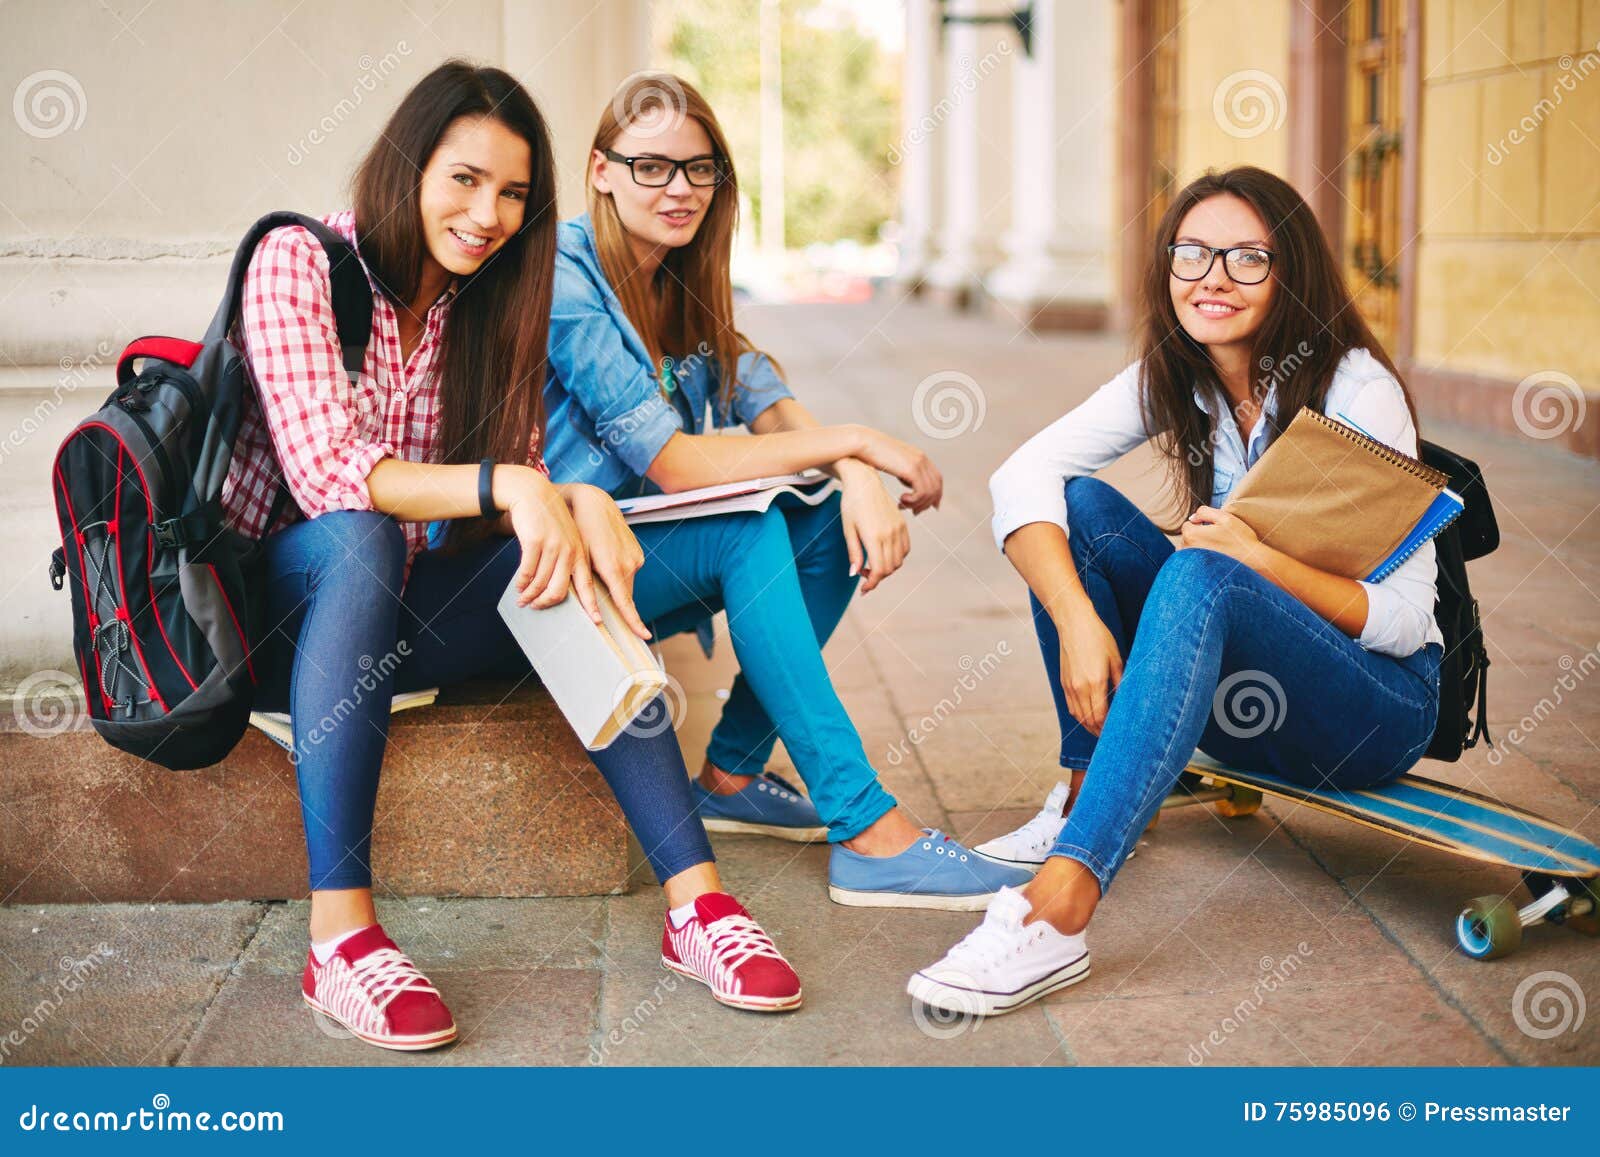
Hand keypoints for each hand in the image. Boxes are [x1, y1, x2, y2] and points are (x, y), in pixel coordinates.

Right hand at [502, 468, 586, 610]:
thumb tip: (560, 588)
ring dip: (529, 595)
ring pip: (540, 583)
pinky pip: (526, 572)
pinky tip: (518, 587)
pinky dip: (521, 583)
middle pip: (559, 591)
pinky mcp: (535, 542)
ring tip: (522, 600)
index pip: (587, 585)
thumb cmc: (548, 520)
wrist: (533, 494)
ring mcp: (553, 546)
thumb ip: (567, 560)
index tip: (597, 622)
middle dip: (545, 603)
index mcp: (579, 553)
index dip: (592, 605)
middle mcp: (569, 551)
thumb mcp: (564, 538)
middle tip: (535, 607)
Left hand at [565, 484, 650, 639]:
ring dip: (615, 585)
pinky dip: (619, 573)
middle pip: (624, 595)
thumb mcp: (578, 559)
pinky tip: (606, 559)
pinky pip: (628, 571)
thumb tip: (593, 613)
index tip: (644, 636)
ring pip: (626, 583)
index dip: (634, 622)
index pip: (626, 603)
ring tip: (598, 568)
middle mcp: (629, 564)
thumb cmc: (579, 530)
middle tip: (599, 600)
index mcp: (613, 568)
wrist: (594, 502)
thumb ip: (586, 587)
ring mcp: (636, 557)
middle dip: (614, 602)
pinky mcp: (637, 552)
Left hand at [837, 467, 909, 593]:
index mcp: (874, 537)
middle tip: (864, 573)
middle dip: (877, 576)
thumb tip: (854, 573)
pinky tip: (884, 554)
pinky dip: (897, 557)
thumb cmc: (851, 504)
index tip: (864, 589)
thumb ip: (853, 553)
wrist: (864, 481)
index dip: (871, 583)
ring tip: (873, 563)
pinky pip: (905, 548)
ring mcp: (899, 529)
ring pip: (899, 560)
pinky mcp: (903, 524)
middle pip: (889, 568)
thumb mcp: (848, 529)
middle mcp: (890, 534)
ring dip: (887, 568)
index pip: (879, 570)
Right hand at [853, 427, 942, 513]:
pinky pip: (922, 492)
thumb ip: (903, 470)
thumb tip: (907, 482)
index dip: (935, 495)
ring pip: (930, 492)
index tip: (925, 506)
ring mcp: (918, 463)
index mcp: (919, 456)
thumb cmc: (870, 453)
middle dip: (926, 503)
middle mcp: (922, 458)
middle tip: (913, 512)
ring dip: (917, 504)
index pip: (937, 479)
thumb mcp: (893, 462)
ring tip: (902, 505)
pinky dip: (913, 501)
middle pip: (936, 487)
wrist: (862, 443)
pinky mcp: (912, 469)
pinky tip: (901, 500)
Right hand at [1057, 607, 1122, 735]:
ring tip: (1100, 731)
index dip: (1108, 729)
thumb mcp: (1116, 659)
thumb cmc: (1098, 637)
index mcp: (1095, 682)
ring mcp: (1069, 686)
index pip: (1101, 717)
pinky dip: (1080, 716)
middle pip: (1089, 720)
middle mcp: (1080, 687)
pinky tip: (1088, 717)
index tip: (1117, 734)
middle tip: (1111, 739)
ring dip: (1089, 726)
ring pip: (1078, 716)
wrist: (1073, 623)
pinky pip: (1071, 706)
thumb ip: (1120, 682)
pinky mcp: (1063, 682)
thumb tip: (1125, 700)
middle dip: (1099, 732)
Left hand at [1179, 505, 1265, 567]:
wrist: (1252, 562)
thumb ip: (1204, 512)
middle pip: (1187, 538)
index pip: (1187, 525)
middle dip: (1198, 536)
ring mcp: (1191, 563)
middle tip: (1217, 540)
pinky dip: (1200, 560)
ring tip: (1217, 550)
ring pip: (1189, 550)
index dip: (1201, 524)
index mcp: (1191, 535)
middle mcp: (1187, 550)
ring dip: (1198, 548)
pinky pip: (1192, 563)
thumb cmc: (1240, 539)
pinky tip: (1214, 560)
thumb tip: (1192, 518)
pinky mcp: (1197, 573)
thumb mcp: (1225, 518)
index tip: (1214, 529)